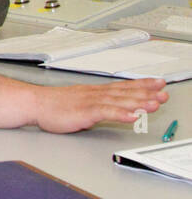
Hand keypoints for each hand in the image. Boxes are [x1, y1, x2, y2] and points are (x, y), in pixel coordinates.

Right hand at [34, 78, 167, 132]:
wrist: (33, 103)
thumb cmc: (52, 105)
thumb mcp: (79, 102)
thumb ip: (96, 106)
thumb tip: (111, 110)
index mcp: (95, 92)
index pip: (123, 87)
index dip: (142, 85)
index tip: (158, 83)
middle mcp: (96, 94)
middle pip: (125, 93)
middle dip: (147, 93)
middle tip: (164, 93)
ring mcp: (90, 102)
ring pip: (119, 101)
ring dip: (139, 102)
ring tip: (155, 104)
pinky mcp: (84, 112)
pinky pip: (106, 113)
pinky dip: (120, 114)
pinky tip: (132, 116)